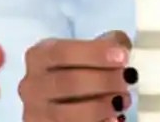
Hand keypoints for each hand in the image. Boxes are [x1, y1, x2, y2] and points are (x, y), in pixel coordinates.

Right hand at [18, 30, 136, 121]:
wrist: (56, 102)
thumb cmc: (72, 73)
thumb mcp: (81, 55)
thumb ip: (103, 46)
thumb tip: (122, 45)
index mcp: (38, 57)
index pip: (62, 52)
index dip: (94, 53)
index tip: (123, 56)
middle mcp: (32, 85)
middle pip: (68, 82)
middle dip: (103, 81)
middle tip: (127, 79)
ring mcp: (36, 111)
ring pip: (69, 113)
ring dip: (101, 106)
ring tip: (123, 100)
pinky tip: (114, 119)